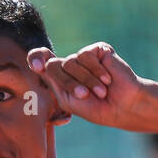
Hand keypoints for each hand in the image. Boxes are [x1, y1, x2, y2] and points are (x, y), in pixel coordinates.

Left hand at [27, 42, 146, 129]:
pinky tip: (107, 80)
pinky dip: (95, 71)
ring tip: (101, 91)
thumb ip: (53, 82)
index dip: (35, 58)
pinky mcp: (97, 50)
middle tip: (84, 95)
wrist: (123, 106)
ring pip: (69, 62)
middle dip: (68, 83)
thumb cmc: (97, 108)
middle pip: (53, 65)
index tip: (36, 66)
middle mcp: (71, 64)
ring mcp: (84, 56)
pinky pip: (85, 56)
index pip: (41, 60)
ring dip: (85, 81)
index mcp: (61, 78)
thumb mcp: (68, 100)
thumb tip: (41, 63)